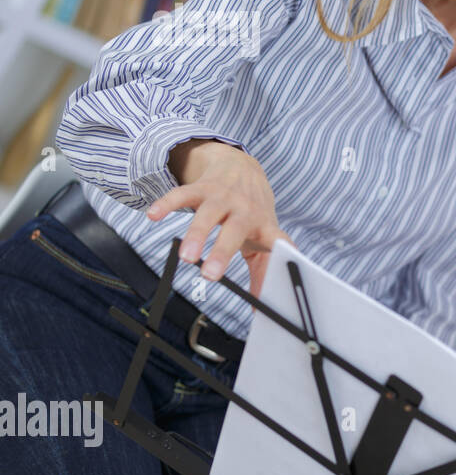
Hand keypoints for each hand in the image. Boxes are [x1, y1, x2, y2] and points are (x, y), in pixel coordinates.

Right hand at [145, 140, 293, 295]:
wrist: (244, 166)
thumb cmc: (253, 212)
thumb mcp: (263, 236)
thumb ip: (262, 270)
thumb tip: (259, 308)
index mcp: (263, 225)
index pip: (276, 240)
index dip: (281, 251)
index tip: (283, 263)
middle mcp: (244, 209)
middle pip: (235, 230)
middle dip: (222, 253)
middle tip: (210, 276)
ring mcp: (223, 196)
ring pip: (208, 213)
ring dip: (196, 234)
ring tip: (185, 256)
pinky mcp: (202, 187)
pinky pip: (182, 194)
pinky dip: (166, 204)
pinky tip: (153, 215)